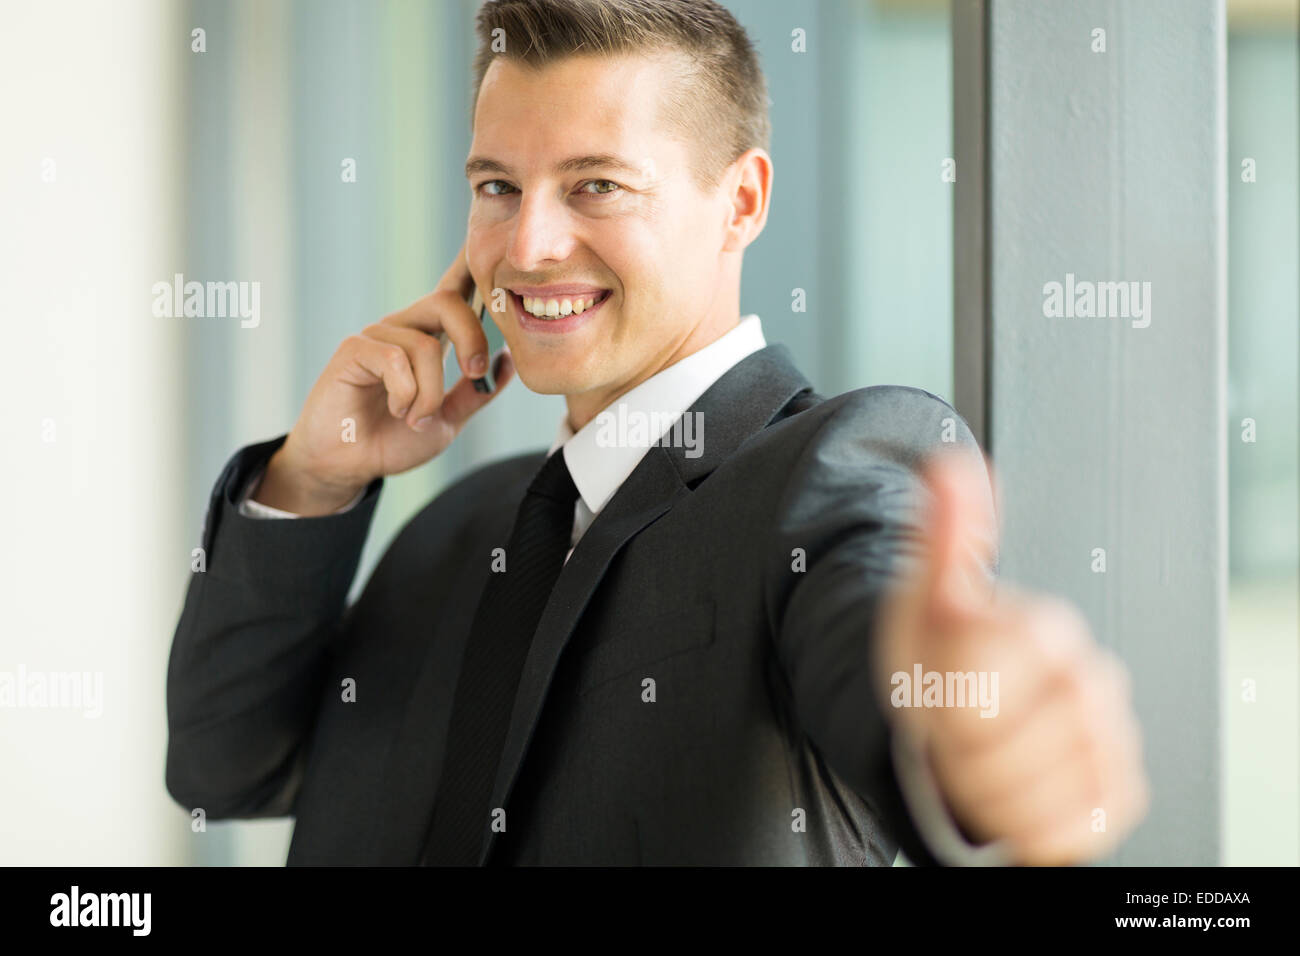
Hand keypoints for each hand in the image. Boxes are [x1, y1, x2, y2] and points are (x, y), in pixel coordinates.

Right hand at [255, 242, 514, 514]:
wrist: (349, 466)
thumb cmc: (391, 440)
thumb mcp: (447, 420)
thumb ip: (475, 393)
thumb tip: (507, 361)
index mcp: (428, 339)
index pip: (453, 294)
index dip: (469, 265)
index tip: (486, 243)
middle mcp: (404, 329)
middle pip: (448, 301)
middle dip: (473, 337)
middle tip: (475, 373)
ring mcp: (377, 336)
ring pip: (426, 346)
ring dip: (429, 394)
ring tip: (415, 418)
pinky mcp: (353, 349)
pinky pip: (395, 360)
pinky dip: (405, 394)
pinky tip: (394, 410)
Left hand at [872, 450, 1149, 863]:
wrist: (966, 715)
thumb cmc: (941, 659)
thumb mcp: (926, 595)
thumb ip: (941, 532)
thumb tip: (949, 462)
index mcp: (1047, 628)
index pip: (980, 682)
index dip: (942, 697)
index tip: (936, 689)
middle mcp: (1092, 682)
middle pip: (999, 747)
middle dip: (954, 746)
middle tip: (950, 728)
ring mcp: (1109, 739)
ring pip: (1027, 794)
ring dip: (979, 787)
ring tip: (971, 758)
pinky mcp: (1114, 791)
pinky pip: (1062, 830)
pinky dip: (1019, 823)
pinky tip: (1005, 788)